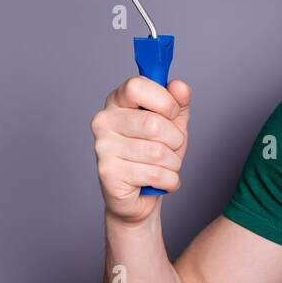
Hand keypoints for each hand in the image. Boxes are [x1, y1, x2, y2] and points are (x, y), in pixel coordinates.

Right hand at [91, 76, 191, 224]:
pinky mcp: (108, 173)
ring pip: (157, 152)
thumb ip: (179, 102)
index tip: (171, 113)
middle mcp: (104, 121)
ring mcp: (103, 147)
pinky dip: (169, 180)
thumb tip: (178, 86)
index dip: (164, 101)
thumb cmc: (155, 156)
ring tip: (164, 166)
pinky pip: (155, 174)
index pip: (136, 86)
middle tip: (171, 148)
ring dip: (173, 163)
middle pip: (153, 123)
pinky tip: (160, 181)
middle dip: (175, 140)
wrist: (140, 196)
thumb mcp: (173, 124)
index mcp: (118, 101)